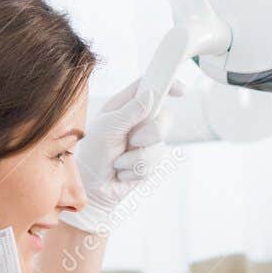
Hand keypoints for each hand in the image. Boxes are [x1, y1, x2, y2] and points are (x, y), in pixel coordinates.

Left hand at [63, 77, 181, 233]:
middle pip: (164, 117)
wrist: (91, 188)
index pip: (149, 86)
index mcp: (124, 106)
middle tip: (133, 141)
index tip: (181, 91)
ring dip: (137, 158)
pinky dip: (137, 171)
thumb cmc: (91, 154)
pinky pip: (155, 163)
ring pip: (160, 144)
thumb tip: (151, 94)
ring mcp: (145, 141)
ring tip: (118, 163)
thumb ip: (129, 112)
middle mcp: (137, 121)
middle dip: (151, 133)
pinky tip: (122, 173)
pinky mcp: (149, 161)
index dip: (167, 84)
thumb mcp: (106, 129)